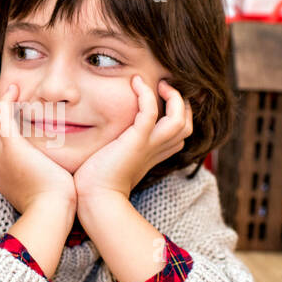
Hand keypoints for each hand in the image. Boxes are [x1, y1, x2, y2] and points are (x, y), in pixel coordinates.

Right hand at [0, 82, 76, 215]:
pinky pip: (2, 116)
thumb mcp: (44, 189)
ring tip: (8, 90)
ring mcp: (0, 155)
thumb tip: (58, 170)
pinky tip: (14, 90)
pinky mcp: (11, 146)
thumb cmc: (56, 207)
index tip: (8, 123)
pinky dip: (6, 101)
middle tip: (2, 99)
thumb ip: (45, 176)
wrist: (51, 213)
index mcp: (2, 177)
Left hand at [73, 75, 192, 202]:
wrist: (95, 199)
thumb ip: (118, 145)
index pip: (179, 133)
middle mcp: (156, 150)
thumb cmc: (97, 183)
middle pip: (186, 126)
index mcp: (154, 155)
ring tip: (159, 84)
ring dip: (173, 97)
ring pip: (179, 120)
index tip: (163, 96)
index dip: (179, 113)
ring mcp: (149, 146)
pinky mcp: (136, 142)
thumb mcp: (114, 159)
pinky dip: (146, 94)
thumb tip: (106, 134)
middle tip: (164, 87)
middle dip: (182, 103)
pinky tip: (135, 82)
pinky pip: (150, 112)